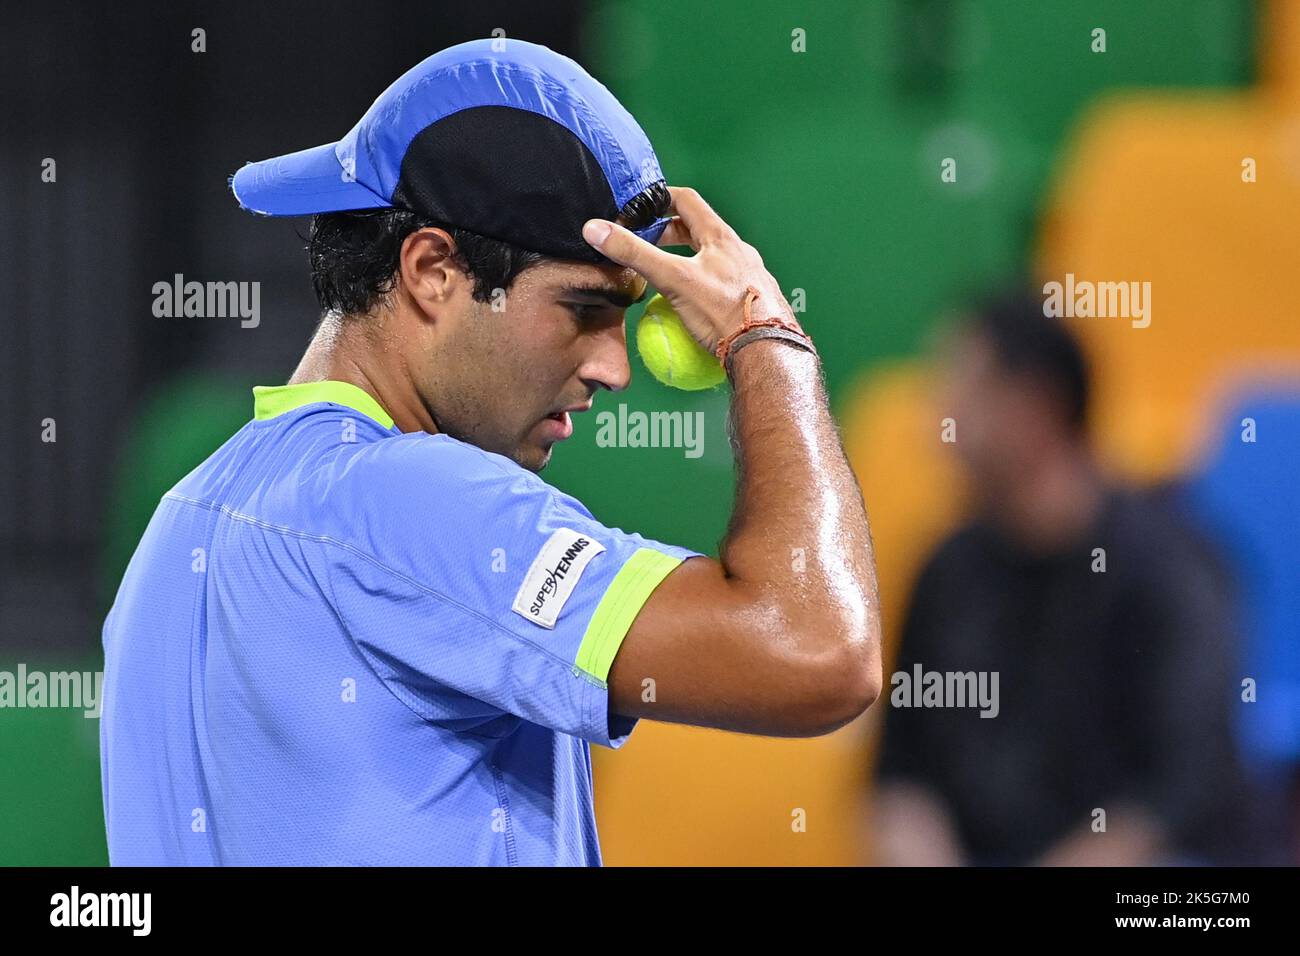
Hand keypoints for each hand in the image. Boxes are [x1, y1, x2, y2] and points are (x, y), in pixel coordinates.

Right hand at [582, 186, 801, 355]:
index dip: (660, 199)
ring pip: (713, 258)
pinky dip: (705, 284)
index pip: (687, 200)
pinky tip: (696, 305)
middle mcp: (739, 250)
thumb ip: (635, 253)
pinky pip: (725, 283)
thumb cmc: (722, 311)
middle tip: (647, 244)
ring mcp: (750, 275)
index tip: (640, 208)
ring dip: (688, 260)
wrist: (766, 350)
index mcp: (720, 237)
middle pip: (699, 230)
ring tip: (668, 274)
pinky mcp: (754, 299)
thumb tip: (595, 229)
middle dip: (670, 233)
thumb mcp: (673, 279)